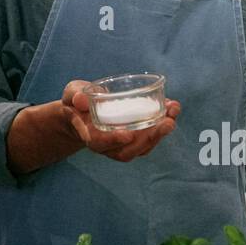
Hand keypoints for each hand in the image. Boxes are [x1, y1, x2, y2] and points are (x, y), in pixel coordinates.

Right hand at [60, 80, 178, 161]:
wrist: (82, 110)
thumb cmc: (76, 101)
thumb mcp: (72, 93)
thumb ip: (75, 95)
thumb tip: (81, 100)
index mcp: (89, 135)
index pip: (100, 143)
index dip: (114, 140)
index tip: (128, 134)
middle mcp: (107, 146)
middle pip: (127, 151)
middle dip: (150, 138)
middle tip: (167, 122)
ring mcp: (122, 144)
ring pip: (142, 147)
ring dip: (160, 133)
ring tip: (173, 113)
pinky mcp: (134, 138)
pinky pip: (149, 137)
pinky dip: (162, 125)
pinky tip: (172, 108)